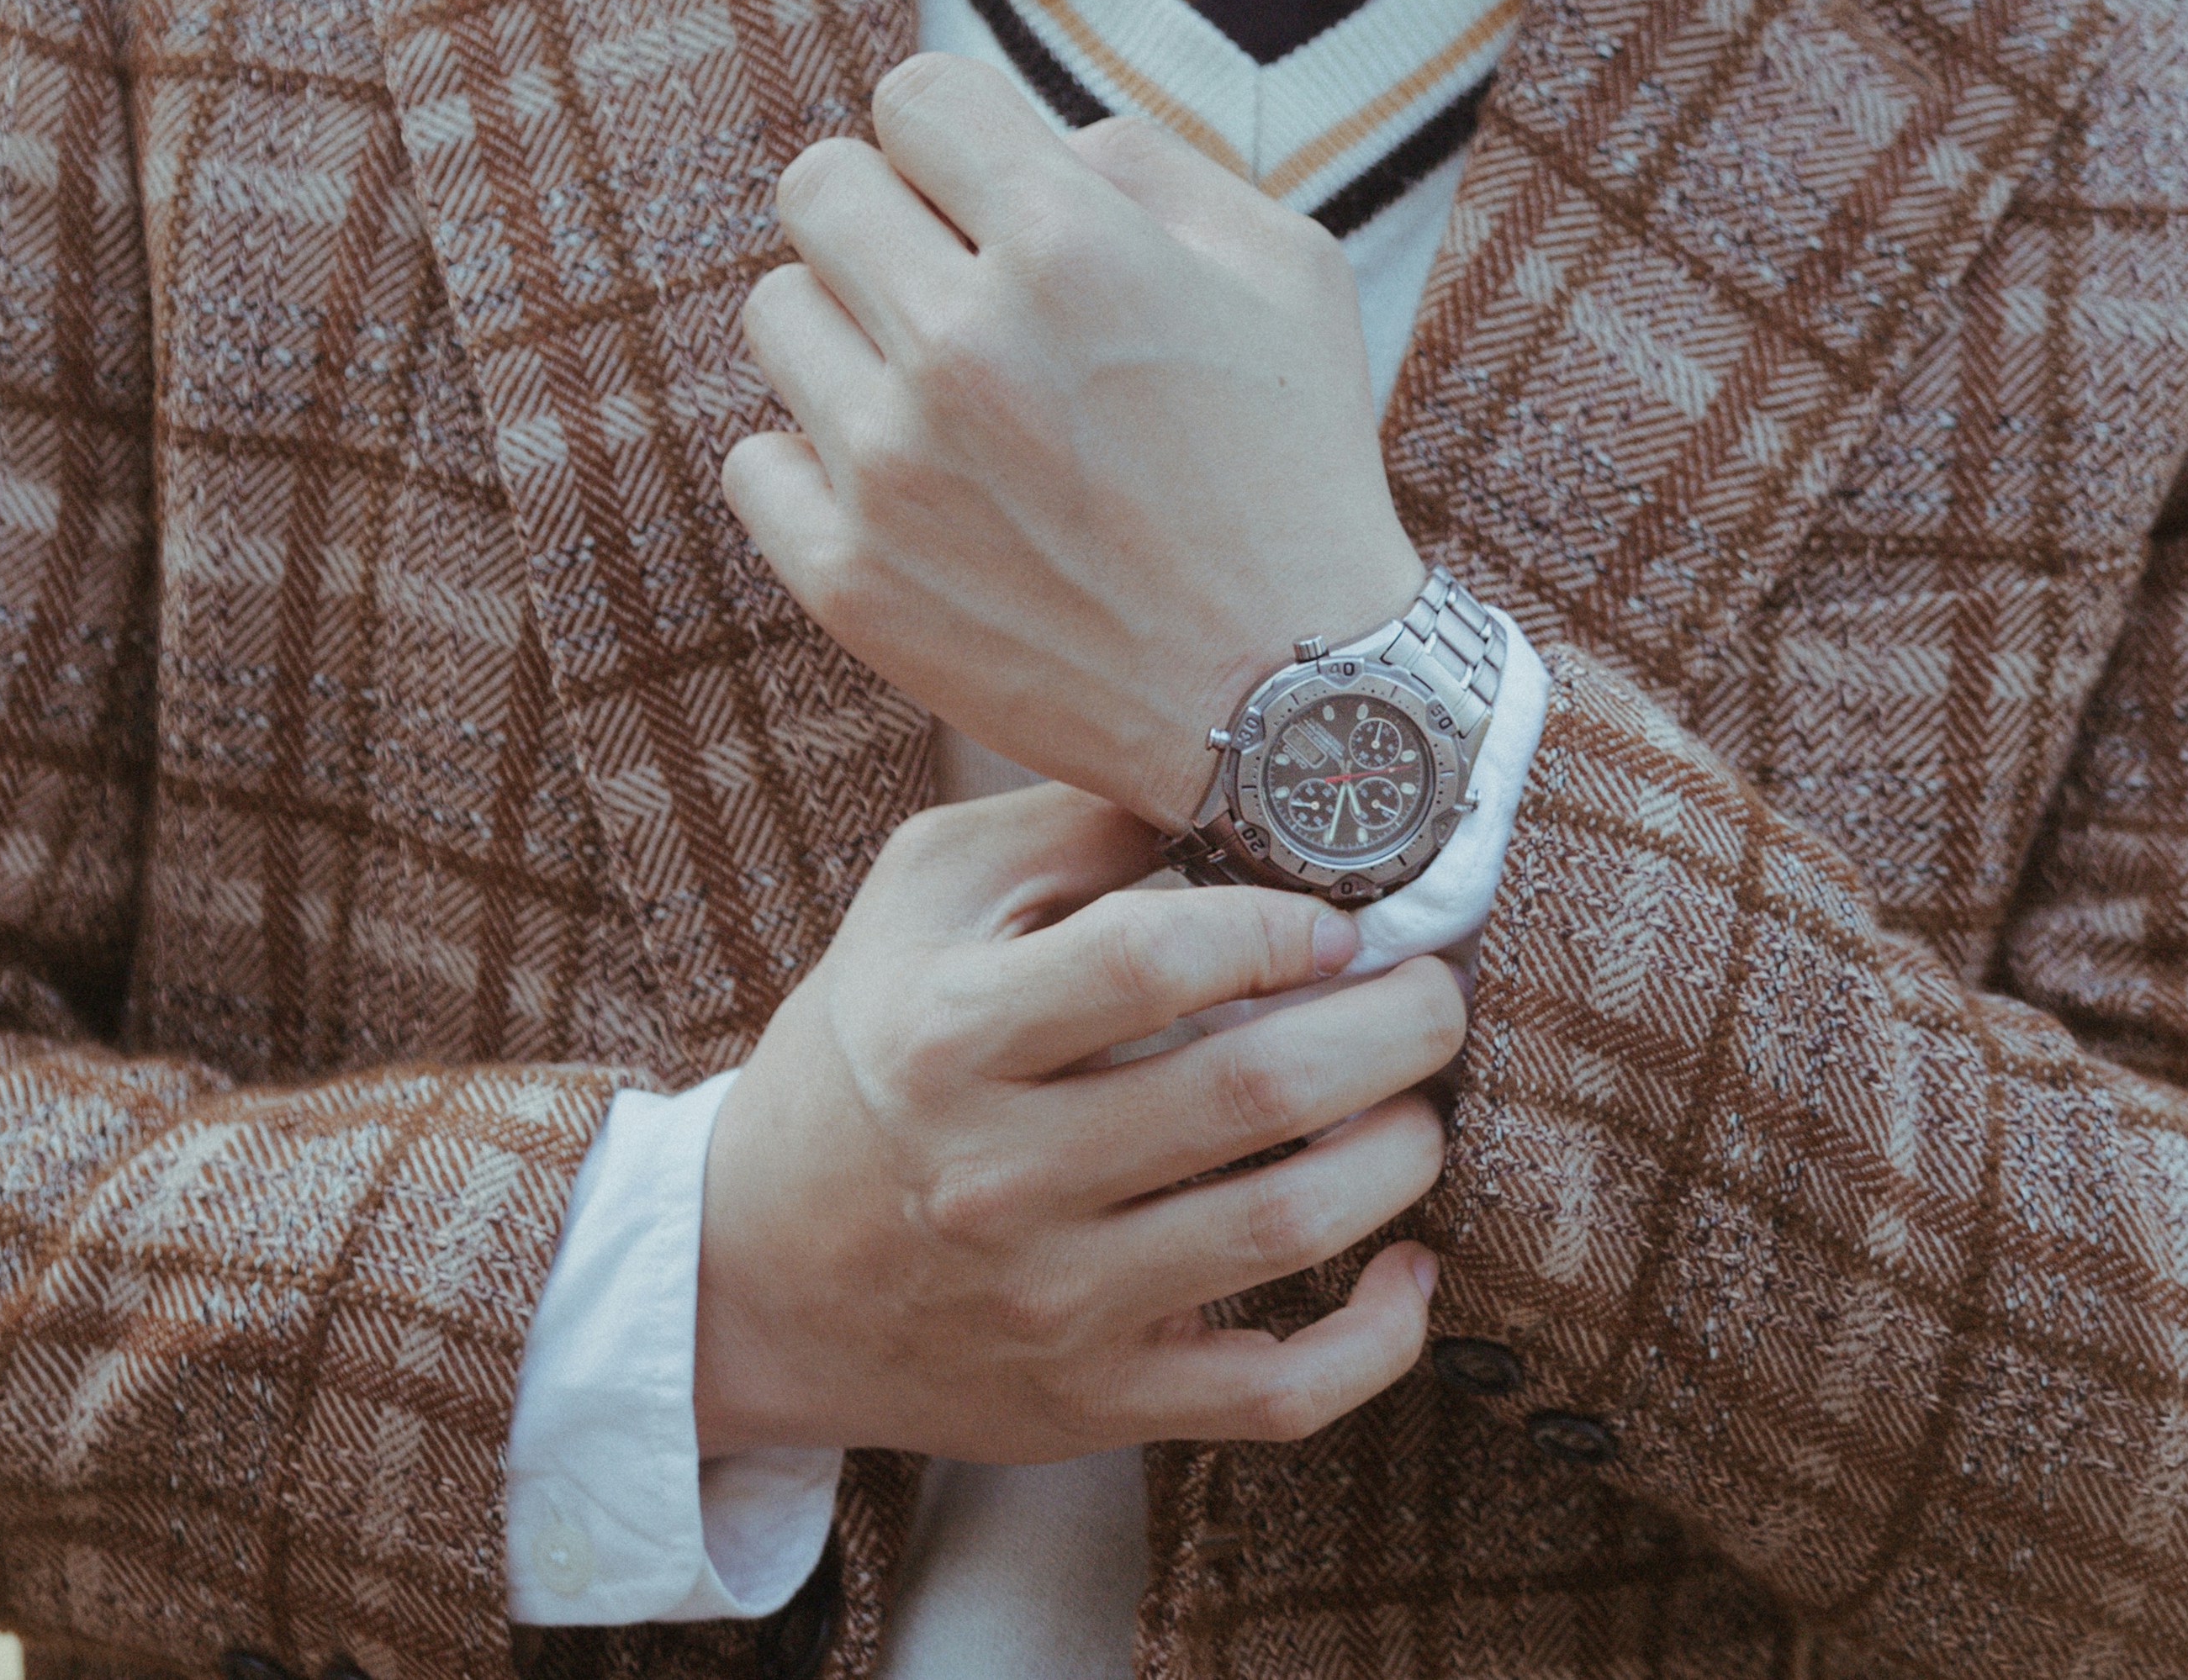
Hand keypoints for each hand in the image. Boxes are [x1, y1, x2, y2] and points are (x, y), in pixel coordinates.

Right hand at [694, 783, 1467, 1461]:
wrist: (754, 1276)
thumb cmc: (865, 1052)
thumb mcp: (916, 901)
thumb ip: (1066, 828)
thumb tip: (1231, 784)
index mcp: (946, 1035)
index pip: (1155, 960)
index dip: (1280, 924)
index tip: (1337, 916)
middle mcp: (995, 1175)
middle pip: (1255, 1091)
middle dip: (1394, 1025)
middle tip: (1433, 991)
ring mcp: (1050, 1303)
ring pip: (1288, 1228)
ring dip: (1403, 1153)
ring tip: (1416, 1103)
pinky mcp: (1095, 1402)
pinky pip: (1281, 1395)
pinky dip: (1379, 1341)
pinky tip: (1407, 1271)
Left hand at [726, 52, 1425, 827]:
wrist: (1292, 701)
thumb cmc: (1295, 470)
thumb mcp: (1283, 267)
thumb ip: (1145, 162)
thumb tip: (1025, 140)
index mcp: (1070, 246)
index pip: (913, 97)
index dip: (952, 135)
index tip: (982, 192)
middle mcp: (963, 345)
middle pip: (817, 188)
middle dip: (886, 217)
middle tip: (949, 284)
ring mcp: (891, 468)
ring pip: (775, 314)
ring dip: (848, 335)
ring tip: (938, 396)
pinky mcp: (849, 579)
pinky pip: (752, 460)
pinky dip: (817, 463)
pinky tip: (906, 489)